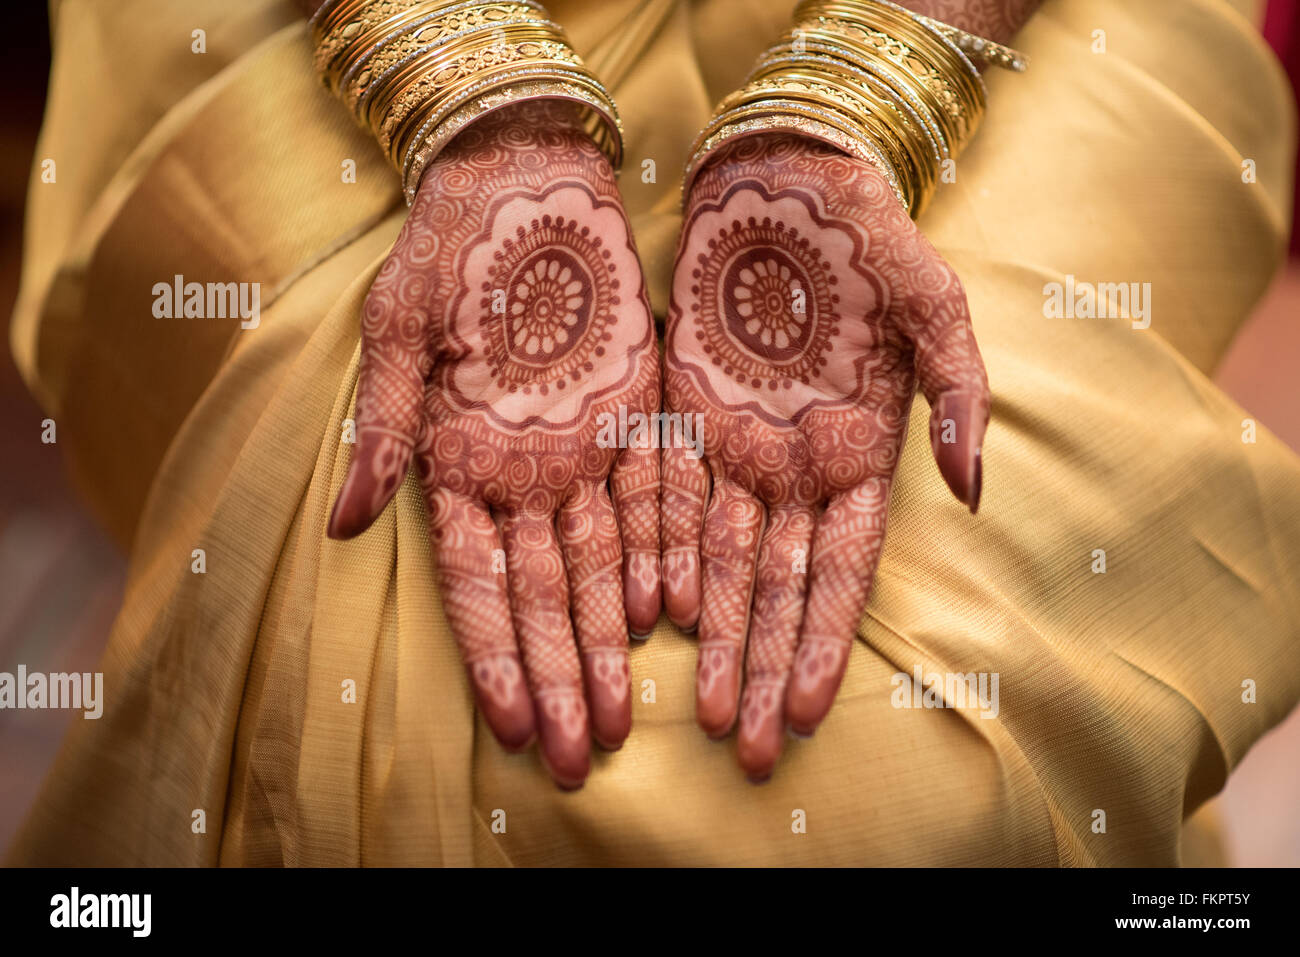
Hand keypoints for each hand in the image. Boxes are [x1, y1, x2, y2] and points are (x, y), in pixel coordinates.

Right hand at [328, 101, 660, 788]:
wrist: (523, 176)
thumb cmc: (445, 248)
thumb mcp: (397, 329)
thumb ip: (386, 428)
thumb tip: (342, 521)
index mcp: (459, 461)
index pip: (476, 582)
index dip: (496, 655)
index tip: (514, 724)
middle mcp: (524, 471)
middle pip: (546, 593)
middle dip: (561, 674)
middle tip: (583, 752)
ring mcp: (582, 448)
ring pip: (601, 562)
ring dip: (611, 637)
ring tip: (624, 712)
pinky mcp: (636, 413)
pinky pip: (655, 495)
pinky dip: (663, 552)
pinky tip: (670, 613)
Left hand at [662, 133, 988, 780]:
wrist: (785, 180)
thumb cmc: (870, 239)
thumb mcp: (934, 305)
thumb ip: (957, 393)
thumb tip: (972, 485)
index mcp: (857, 453)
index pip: (840, 569)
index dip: (824, 640)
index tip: (810, 708)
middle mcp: (794, 466)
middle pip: (776, 586)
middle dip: (764, 665)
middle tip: (749, 746)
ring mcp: (735, 446)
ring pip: (718, 559)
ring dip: (713, 634)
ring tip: (704, 707)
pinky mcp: (680, 415)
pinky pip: (665, 498)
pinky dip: (660, 555)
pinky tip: (653, 615)